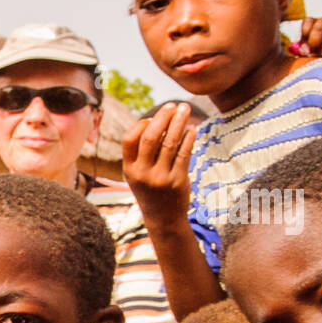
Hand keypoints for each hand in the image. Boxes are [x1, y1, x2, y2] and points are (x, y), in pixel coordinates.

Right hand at [121, 102, 196, 228]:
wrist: (163, 218)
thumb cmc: (151, 189)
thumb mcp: (138, 174)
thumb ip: (142, 152)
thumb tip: (157, 119)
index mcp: (129, 169)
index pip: (129, 139)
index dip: (141, 124)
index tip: (152, 117)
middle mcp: (142, 174)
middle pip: (150, 137)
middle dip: (163, 117)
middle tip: (173, 104)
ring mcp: (160, 178)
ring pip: (170, 142)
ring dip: (179, 122)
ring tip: (185, 109)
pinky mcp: (177, 181)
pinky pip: (184, 153)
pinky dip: (189, 138)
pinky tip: (192, 129)